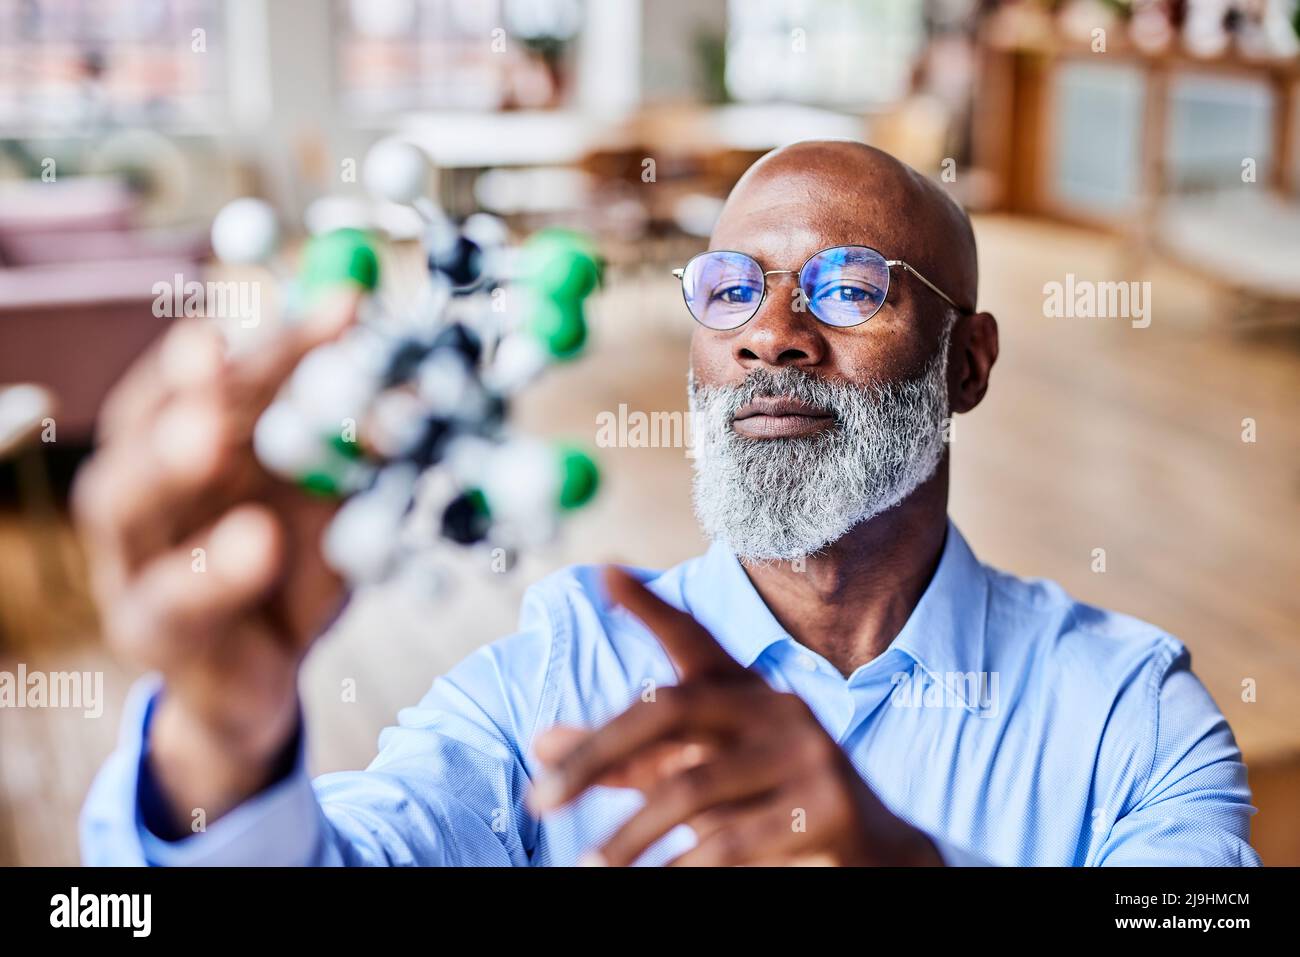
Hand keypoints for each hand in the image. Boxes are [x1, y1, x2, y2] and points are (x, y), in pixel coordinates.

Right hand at [72, 295, 357, 832]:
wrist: (262, 673)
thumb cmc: (289, 566)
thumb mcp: (334, 500)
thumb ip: (361, 449)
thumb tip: (421, 389)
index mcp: (191, 439)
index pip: (225, 375)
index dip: (280, 340)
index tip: (343, 306)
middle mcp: (148, 486)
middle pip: (152, 423)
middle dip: (188, 385)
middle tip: (214, 354)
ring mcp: (136, 560)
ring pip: (128, 506)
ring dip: (166, 466)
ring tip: (209, 437)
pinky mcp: (153, 633)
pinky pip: (172, 602)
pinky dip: (211, 573)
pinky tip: (255, 543)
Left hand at [529, 567, 942, 865]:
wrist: (875, 856)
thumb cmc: (771, 807)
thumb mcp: (702, 777)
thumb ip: (630, 759)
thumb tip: (543, 740)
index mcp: (749, 693)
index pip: (694, 641)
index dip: (651, 607)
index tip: (603, 570)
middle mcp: (777, 708)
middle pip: (670, 711)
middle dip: (598, 752)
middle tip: (540, 799)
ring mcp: (808, 754)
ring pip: (692, 787)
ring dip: (631, 835)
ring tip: (585, 866)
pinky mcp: (829, 807)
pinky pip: (733, 838)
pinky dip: (685, 865)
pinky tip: (655, 881)